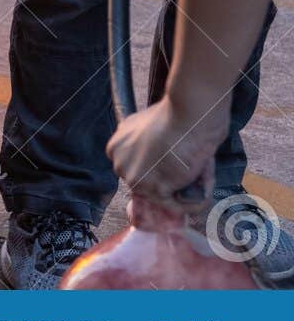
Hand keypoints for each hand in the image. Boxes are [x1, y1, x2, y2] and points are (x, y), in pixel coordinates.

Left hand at [107, 98, 222, 208]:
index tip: (175, 168)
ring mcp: (133, 176)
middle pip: (148, 184)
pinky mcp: (152, 188)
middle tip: (193, 173)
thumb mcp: (150, 127)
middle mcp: (119, 162)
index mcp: (117, 146)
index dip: (159, 170)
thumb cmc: (178, 116)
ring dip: (186, 191)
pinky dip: (193, 203)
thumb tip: (164, 166)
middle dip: (172, 182)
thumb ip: (149, 146)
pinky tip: (203, 193)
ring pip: (163, 196)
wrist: (189, 114)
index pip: (137, 168)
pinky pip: (176, 205)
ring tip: (200, 176)